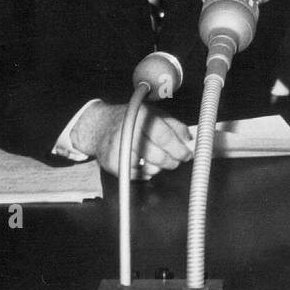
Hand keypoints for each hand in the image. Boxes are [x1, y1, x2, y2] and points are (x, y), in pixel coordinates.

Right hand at [70, 100, 192, 178]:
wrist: (100, 126)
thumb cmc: (130, 118)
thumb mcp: (153, 113)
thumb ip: (173, 125)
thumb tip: (189, 138)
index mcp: (140, 117)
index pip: (165, 137)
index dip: (179, 149)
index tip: (187, 154)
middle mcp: (128, 133)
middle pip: (159, 156)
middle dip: (172, 161)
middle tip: (176, 160)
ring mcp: (119, 150)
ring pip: (150, 168)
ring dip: (159, 167)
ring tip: (158, 158)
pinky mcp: (113, 164)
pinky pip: (139, 176)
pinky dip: (145, 172)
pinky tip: (143, 162)